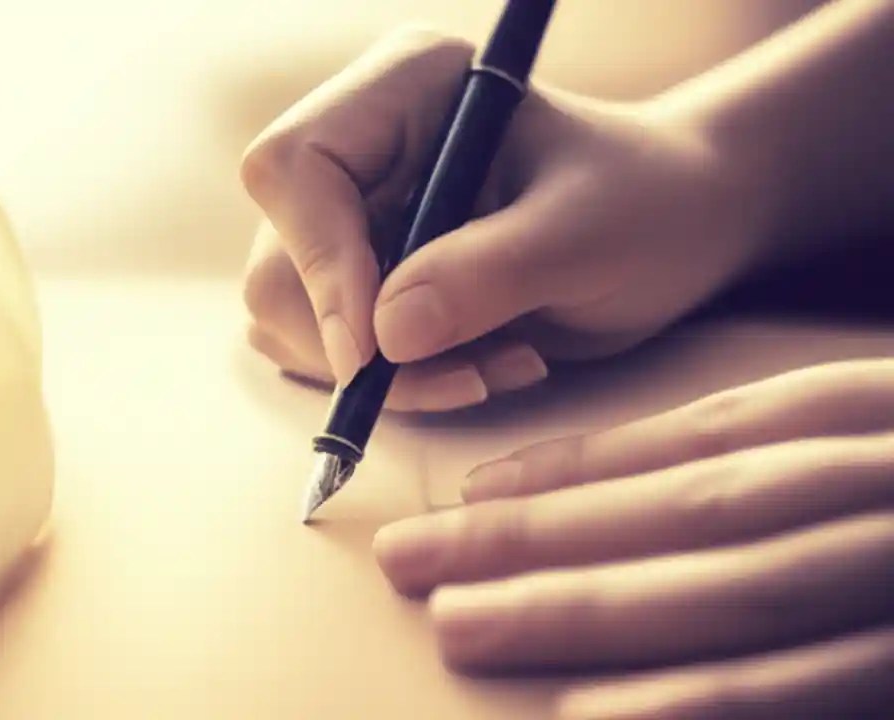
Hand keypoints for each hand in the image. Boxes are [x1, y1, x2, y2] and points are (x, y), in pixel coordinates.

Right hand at [239, 27, 773, 410]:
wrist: (675, 232)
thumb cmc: (646, 206)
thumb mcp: (584, 236)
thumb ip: (485, 274)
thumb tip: (381, 338)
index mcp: (401, 91)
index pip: (295, 168)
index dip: (319, 263)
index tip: (372, 353)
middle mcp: (360, 148)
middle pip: (278, 260)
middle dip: (358, 344)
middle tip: (466, 378)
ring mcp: (352, 216)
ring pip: (290, 319)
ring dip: (387, 374)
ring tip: (496, 365)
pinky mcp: (360, 276)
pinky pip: (329, 352)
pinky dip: (397, 383)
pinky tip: (479, 366)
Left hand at [372, 359, 893, 718]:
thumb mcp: (853, 445)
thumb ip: (751, 462)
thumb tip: (583, 492)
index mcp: (850, 418)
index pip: (691, 440)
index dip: (568, 470)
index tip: (462, 492)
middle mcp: (870, 484)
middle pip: (681, 508)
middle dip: (534, 537)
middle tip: (409, 557)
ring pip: (725, 590)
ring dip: (580, 610)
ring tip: (458, 624)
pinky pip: (805, 687)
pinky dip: (697, 701)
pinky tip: (590, 716)